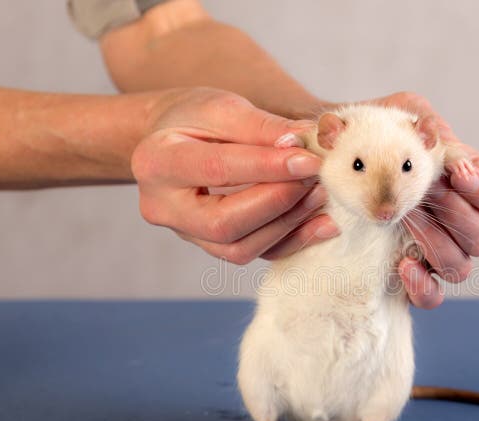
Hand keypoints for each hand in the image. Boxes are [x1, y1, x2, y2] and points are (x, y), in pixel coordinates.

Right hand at [132, 88, 338, 263]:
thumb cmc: (192, 120)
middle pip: (224, 223)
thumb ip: (261, 126)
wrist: (170, 141)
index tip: (309, 160)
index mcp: (157, 162)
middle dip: (277, 202)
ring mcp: (186, 234)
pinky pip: (254, 255)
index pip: (216, 170)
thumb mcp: (221, 107)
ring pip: (239, 248)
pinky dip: (291, 242)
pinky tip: (322, 225)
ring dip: (288, 224)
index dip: (268, 167)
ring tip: (319, 194)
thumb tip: (304, 140)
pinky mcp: (211, 247)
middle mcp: (163, 207)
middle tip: (315, 179)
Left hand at [368, 92, 478, 308]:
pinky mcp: (409, 276)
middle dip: (456, 216)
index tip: (458, 175)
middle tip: (427, 196)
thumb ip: (420, 120)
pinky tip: (403, 265)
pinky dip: (423, 286)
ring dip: (436, 246)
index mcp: (468, 188)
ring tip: (408, 222)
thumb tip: (429, 134)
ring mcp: (435, 253)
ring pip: (460, 267)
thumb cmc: (373, 135)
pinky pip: (430, 295)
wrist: (329, 160)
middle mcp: (458, 224)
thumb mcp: (398, 115)